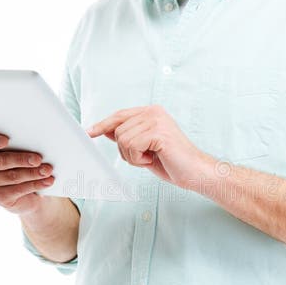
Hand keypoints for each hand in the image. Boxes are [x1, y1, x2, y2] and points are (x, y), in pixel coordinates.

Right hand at [0, 132, 54, 213]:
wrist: (29, 193)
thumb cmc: (23, 164)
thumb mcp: (21, 153)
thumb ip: (22, 146)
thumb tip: (38, 145)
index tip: (6, 140)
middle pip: (0, 161)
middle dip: (21, 159)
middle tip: (38, 159)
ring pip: (12, 176)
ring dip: (32, 173)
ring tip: (47, 170)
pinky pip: (19, 190)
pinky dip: (36, 184)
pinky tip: (47, 181)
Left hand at [87, 105, 203, 186]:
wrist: (196, 172)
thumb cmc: (173, 162)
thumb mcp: (145, 148)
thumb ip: (128, 136)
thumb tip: (106, 130)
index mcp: (151, 112)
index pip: (120, 115)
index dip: (103, 124)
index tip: (89, 132)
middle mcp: (153, 112)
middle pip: (118, 130)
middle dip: (126, 150)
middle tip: (145, 157)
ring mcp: (156, 120)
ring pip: (123, 139)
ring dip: (133, 156)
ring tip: (151, 157)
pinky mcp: (158, 132)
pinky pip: (132, 146)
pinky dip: (139, 159)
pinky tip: (154, 158)